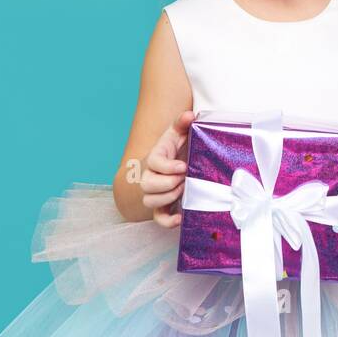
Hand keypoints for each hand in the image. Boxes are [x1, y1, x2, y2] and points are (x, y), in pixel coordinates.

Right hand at [142, 110, 195, 227]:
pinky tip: (180, 218)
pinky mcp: (162, 207)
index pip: (154, 163)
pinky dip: (167, 221)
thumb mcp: (179, 133)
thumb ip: (182, 123)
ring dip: (168, 197)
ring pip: (150, 201)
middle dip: (168, 183)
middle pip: (147, 184)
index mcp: (155, 157)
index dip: (167, 166)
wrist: (173, 164)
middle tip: (185, 178)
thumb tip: (189, 115)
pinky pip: (158, 218)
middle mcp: (150, 176)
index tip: (184, 166)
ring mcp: (154, 193)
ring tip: (184, 190)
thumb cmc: (177, 148)